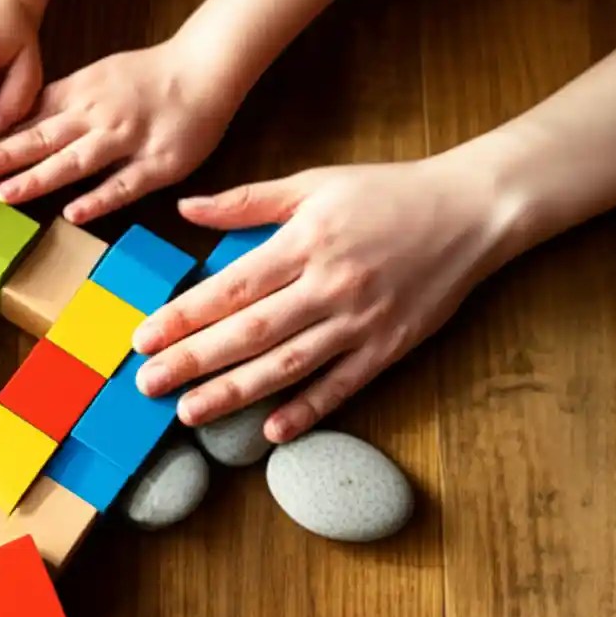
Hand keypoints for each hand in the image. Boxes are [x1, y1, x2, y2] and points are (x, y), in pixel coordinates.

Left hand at [0, 40, 240, 224]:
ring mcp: (127, 141)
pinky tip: (73, 213)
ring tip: (5, 194)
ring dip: (39, 178)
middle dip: (5, 155)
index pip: (29, 115)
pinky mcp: (156, 165)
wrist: (204, 69)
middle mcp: (97, 116)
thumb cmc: (147, 77)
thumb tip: (11, 121)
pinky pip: (123, 185)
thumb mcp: (96, 78)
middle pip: (44, 137)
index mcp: (80, 94)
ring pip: (76, 162)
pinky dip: (98, 198)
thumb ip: (59, 101)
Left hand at [132, 157, 520, 441]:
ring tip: (189, 412)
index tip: (143, 338)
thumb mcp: (313, 184)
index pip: (230, 289)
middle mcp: (328, 286)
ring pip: (288, 365)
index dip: (183, 316)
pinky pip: (343, 385)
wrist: (472, 209)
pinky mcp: (390, 346)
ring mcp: (361, 321)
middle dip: (193, 361)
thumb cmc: (386, 192)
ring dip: (235, 393)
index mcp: (304, 243)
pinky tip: (273, 432)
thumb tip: (184, 210)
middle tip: (147, 385)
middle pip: (249, 333)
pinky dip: (309, 410)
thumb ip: (246, 202)